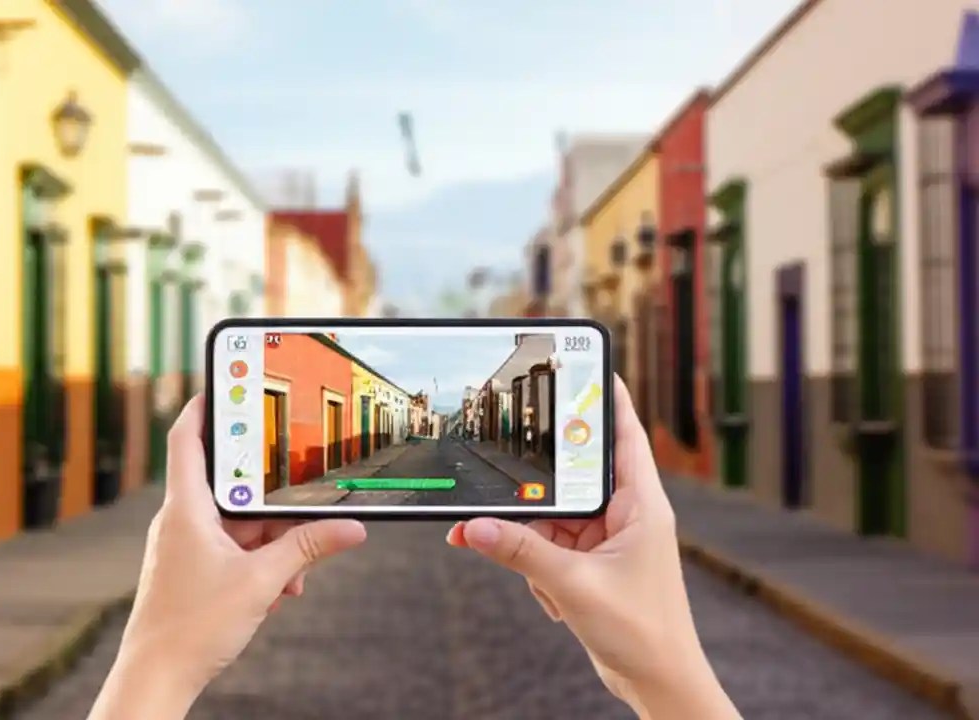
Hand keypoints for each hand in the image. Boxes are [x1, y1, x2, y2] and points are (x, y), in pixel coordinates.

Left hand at [90, 395, 366, 718]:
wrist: (156, 678)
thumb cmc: (191, 628)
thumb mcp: (262, 582)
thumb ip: (308, 549)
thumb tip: (350, 529)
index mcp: (185, 508)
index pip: (189, 437)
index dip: (206, 404)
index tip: (228, 381)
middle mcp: (180, 520)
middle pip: (229, 483)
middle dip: (270, 498)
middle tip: (300, 494)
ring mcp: (185, 546)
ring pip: (237, 523)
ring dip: (271, 541)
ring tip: (293, 572)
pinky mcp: (192, 570)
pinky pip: (232, 549)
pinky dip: (259, 560)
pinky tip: (281, 587)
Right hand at [446, 376, 737, 718]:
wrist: (658, 682)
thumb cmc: (644, 633)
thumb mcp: (575, 587)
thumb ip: (521, 553)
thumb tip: (474, 528)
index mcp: (642, 504)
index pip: (624, 433)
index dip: (606, 395)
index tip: (583, 363)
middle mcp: (626, 514)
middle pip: (572, 475)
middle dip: (539, 495)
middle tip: (510, 485)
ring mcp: (607, 539)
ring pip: (553, 516)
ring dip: (536, 544)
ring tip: (543, 578)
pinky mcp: (591, 562)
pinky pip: (550, 546)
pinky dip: (539, 566)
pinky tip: (550, 595)